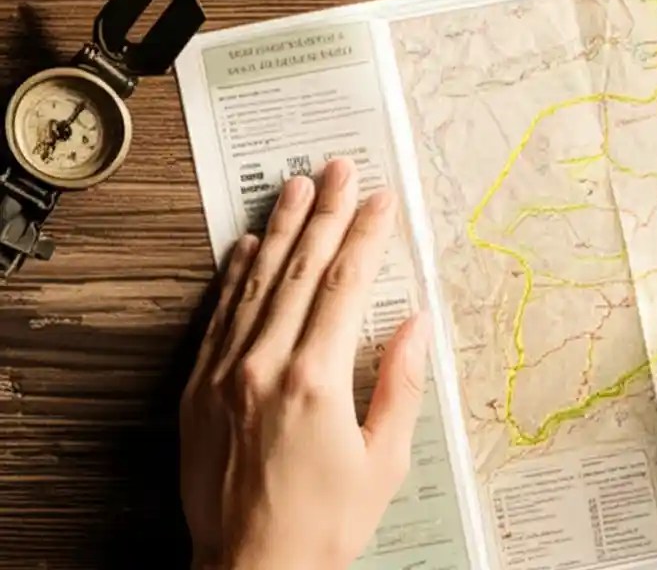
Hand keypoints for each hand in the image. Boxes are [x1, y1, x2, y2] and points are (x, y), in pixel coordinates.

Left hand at [180, 158, 425, 569]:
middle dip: (326, 214)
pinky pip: (219, 317)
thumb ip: (399, 384)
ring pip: (255, 284)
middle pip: (300, 271)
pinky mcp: (199, 391)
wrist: (252, 569)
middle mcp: (264, 368)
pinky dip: (235, 276)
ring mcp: (225, 376)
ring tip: (298, 188)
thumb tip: (413, 325)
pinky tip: (249, 245)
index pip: (344, 286)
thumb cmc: (324, 524)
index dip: (365, 236)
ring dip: (280, 229)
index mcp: (317, 383)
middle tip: (340, 170)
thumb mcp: (385, 460)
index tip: (381, 201)